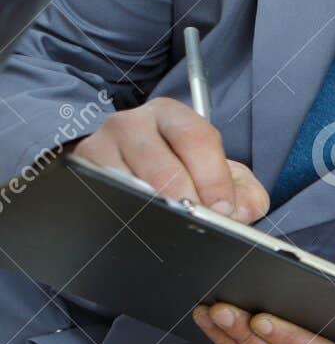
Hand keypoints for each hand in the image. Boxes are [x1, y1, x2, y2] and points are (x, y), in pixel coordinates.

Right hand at [70, 97, 268, 221]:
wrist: (127, 166)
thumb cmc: (181, 168)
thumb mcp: (219, 173)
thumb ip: (244, 191)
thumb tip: (242, 211)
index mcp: (173, 116)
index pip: (197, 139)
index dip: (214, 178)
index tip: (223, 209)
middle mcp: (132, 123)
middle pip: (162, 166)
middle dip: (187, 201)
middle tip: (200, 223)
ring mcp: (101, 145)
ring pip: (130, 184)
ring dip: (157, 211)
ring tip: (175, 227)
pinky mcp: (81, 170)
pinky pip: (104, 196)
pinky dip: (128, 214)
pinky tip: (145, 224)